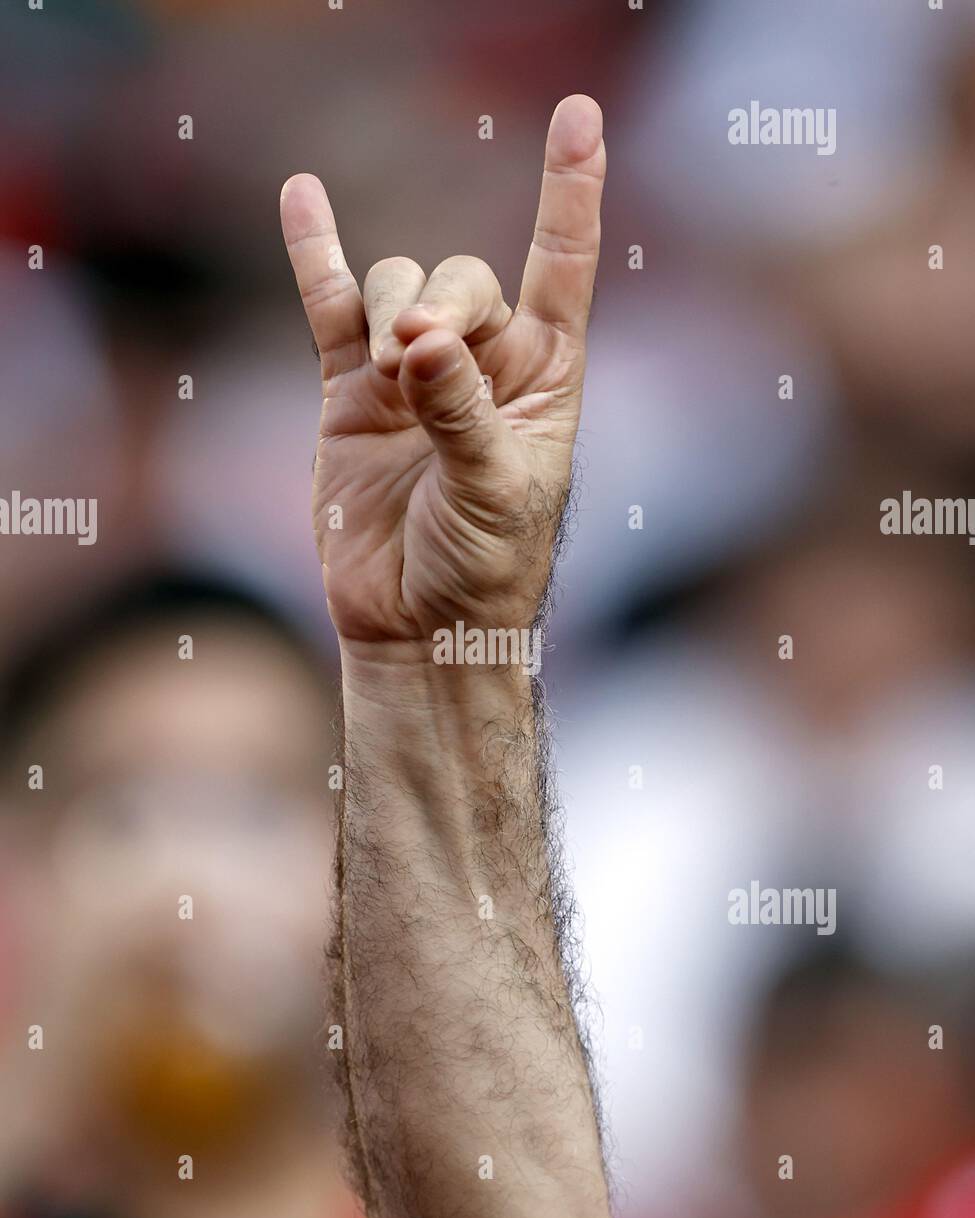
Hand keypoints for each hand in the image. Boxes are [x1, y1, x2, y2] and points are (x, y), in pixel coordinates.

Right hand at [280, 95, 604, 658]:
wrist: (417, 625)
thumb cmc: (484, 566)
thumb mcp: (496, 491)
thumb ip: (463, 413)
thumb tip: (420, 341)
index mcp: (544, 376)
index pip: (562, 265)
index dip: (570, 192)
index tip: (579, 115)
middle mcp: (481, 361)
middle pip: (460, 277)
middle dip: (439, 302)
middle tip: (419, 359)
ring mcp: (411, 372)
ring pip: (395, 287)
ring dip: (388, 311)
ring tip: (390, 376)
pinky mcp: (351, 392)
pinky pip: (329, 307)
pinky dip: (315, 254)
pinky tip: (302, 196)